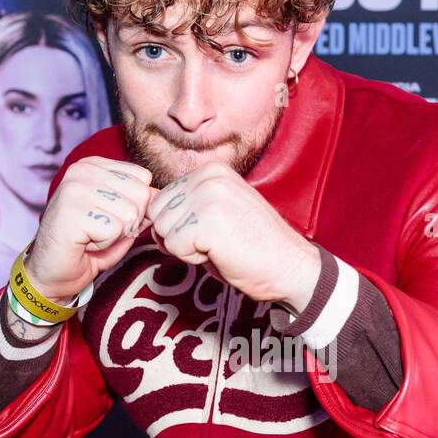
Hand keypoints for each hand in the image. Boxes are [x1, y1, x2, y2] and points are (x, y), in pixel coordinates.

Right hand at [24, 156, 156, 302]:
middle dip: (128, 222)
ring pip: (129, 213)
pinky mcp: (70, 211)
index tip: (108, 218)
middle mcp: (82, 170)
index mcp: (94, 165)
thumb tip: (162, 196)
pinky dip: (105, 244)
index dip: (135, 207)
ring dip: (115, 235)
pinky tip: (85, 243)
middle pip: (140, 194)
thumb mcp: (121, 220)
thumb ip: (141, 205)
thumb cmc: (88, 246)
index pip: (143, 178)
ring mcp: (74, 188)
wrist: (53, 273)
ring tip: (91, 236)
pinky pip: (114, 229)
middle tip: (100, 231)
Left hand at [145, 160, 320, 309]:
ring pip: (162, 231)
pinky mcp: (209, 220)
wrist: (290, 266)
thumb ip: (185, 207)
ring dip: (185, 249)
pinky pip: (173, 247)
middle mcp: (208, 176)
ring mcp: (208, 196)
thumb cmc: (253, 247)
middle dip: (177, 237)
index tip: (212, 232)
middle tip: (215, 243)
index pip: (161, 200)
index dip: (178, 226)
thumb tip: (146, 211)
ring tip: (219, 247)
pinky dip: (193, 259)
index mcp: (211, 170)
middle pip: (156, 214)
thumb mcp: (215, 214)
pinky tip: (221, 253)